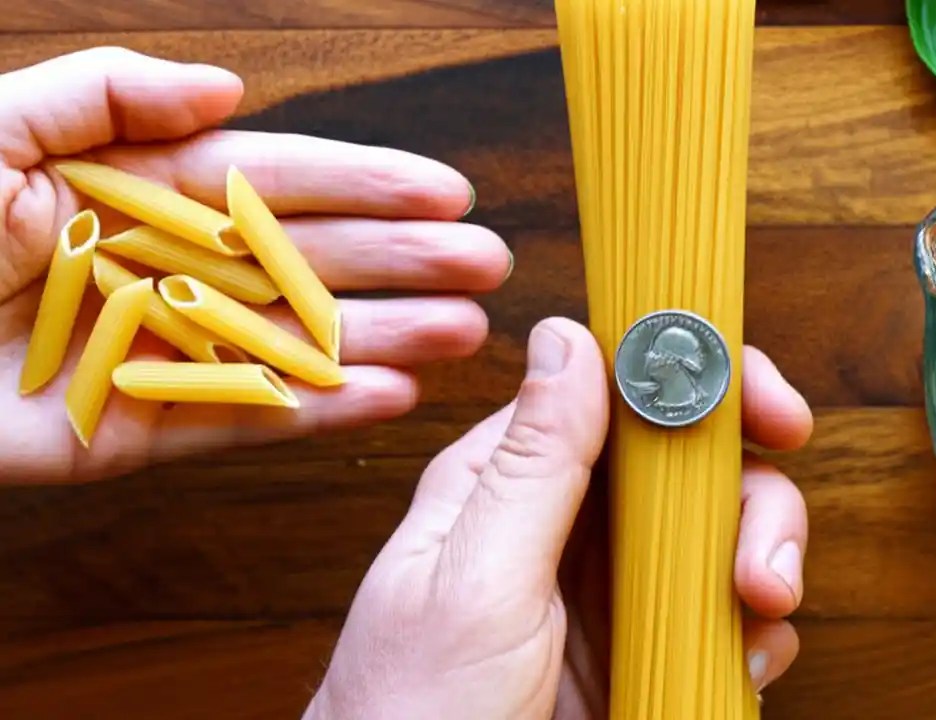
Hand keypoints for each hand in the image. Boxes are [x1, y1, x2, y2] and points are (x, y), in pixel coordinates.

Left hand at [0, 48, 509, 482]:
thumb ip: (110, 92)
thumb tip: (229, 91)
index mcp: (130, 188)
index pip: (271, 182)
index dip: (362, 183)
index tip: (444, 192)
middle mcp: (158, 268)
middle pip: (302, 265)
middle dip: (399, 263)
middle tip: (486, 269)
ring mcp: (151, 352)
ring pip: (289, 346)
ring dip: (383, 338)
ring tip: (466, 334)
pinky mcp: (129, 433)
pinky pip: (238, 422)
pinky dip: (315, 413)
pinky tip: (388, 395)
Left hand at [306, 317, 811, 718]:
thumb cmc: (412, 712)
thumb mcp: (475, 580)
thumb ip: (533, 462)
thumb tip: (570, 337)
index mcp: (513, 480)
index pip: (620, 390)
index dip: (701, 382)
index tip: (764, 410)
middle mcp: (571, 523)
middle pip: (693, 461)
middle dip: (750, 491)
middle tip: (763, 553)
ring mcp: (614, 588)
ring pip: (722, 534)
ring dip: (763, 559)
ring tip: (759, 609)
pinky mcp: (647, 650)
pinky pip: (728, 617)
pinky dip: (754, 633)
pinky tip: (741, 660)